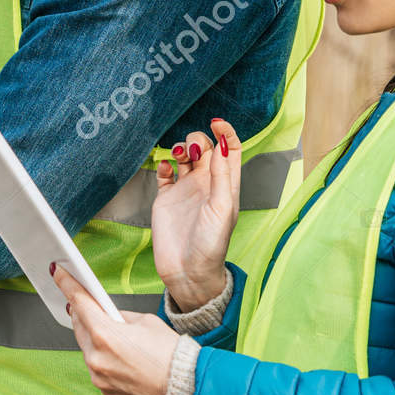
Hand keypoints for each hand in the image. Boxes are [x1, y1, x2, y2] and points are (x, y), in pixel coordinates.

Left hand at [50, 264, 180, 394]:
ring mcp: (98, 375)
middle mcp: (96, 356)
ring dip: (91, 335)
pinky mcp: (103, 388)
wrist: (185, 386)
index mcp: (105, 334)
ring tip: (105, 327)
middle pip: (79, 325)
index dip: (68, 285)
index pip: (80, 302)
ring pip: (85, 347)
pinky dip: (100, 355)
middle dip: (83, 312)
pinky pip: (94, 365)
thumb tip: (107, 315)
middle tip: (87, 301)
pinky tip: (114, 350)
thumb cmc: (171, 354)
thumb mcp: (145, 321)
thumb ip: (119, 316)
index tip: (59, 274)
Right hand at [152, 118, 240, 311]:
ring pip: (184, 155)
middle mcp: (207, 184)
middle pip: (205, 148)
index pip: (230, 149)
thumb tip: (223, 144)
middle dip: (198, 140)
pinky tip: (165, 168)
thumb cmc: (211, 245)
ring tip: (179, 155)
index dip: (225, 133)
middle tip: (193, 150)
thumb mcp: (222, 208)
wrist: (187, 271)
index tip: (216, 123)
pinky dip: (163, 163)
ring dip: (181, 147)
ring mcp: (186, 189)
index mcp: (226, 184)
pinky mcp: (166, 198)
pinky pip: (164, 171)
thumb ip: (222, 175)